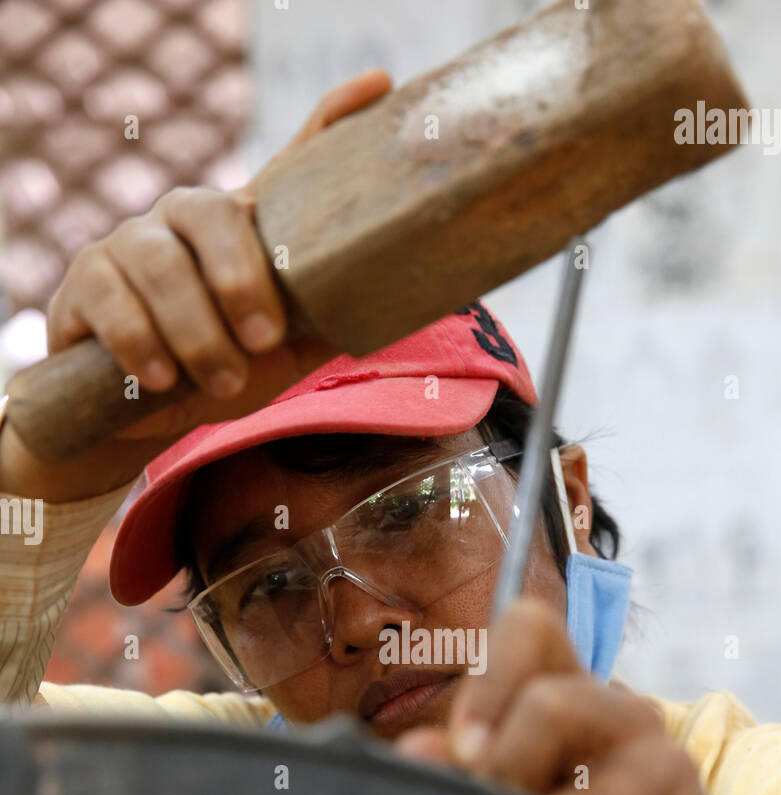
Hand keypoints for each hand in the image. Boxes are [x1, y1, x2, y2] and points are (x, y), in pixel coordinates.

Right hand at [0, 70, 391, 497]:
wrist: (139, 413)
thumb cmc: (217, 373)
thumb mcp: (280, 354)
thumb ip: (319, 323)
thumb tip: (385, 304)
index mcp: (241, 228)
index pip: (287, 167)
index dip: (329, 122)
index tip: (376, 86)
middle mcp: (185, 218)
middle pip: (213, 216)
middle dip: (240, 281)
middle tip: (264, 341)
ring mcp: (129, 242)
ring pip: (162, 266)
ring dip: (197, 332)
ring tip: (220, 382)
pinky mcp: (87, 281)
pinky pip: (112, 301)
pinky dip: (140, 342)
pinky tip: (160, 377)